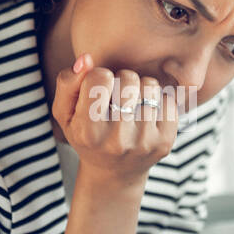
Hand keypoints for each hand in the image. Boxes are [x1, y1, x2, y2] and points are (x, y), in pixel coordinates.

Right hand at [51, 54, 178, 189]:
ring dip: (140, 88)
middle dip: (120, 80)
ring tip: (131, 102)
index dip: (97, 77)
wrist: (113, 174)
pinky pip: (167, 100)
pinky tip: (146, 113)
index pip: (99, 77)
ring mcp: (144, 142)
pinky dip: (157, 100)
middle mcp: (117, 140)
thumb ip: (68, 83)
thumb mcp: (65, 113)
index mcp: (88, 131)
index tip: (97, 91)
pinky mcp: (165, 141)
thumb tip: (87, 59)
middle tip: (115, 96)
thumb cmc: (86, 136)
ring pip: (149, 85)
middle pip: (127, 78)